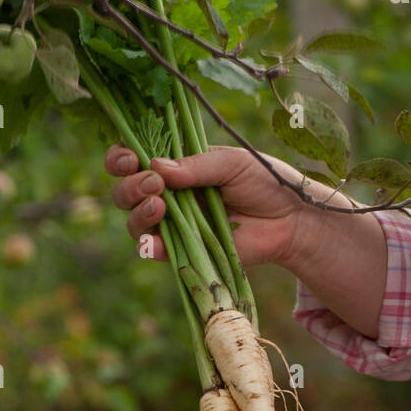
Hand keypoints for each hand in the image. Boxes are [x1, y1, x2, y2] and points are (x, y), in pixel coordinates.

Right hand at [102, 142, 307, 268]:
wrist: (289, 219)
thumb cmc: (264, 182)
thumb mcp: (231, 163)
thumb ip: (195, 166)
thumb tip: (155, 167)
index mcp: (175, 165)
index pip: (134, 159)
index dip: (121, 158)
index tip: (130, 158)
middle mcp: (168, 194)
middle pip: (125, 192)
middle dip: (130, 187)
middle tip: (154, 184)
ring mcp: (173, 225)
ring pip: (134, 222)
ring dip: (138, 213)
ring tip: (160, 206)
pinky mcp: (183, 251)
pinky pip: (154, 251)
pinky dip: (149, 245)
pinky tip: (155, 239)